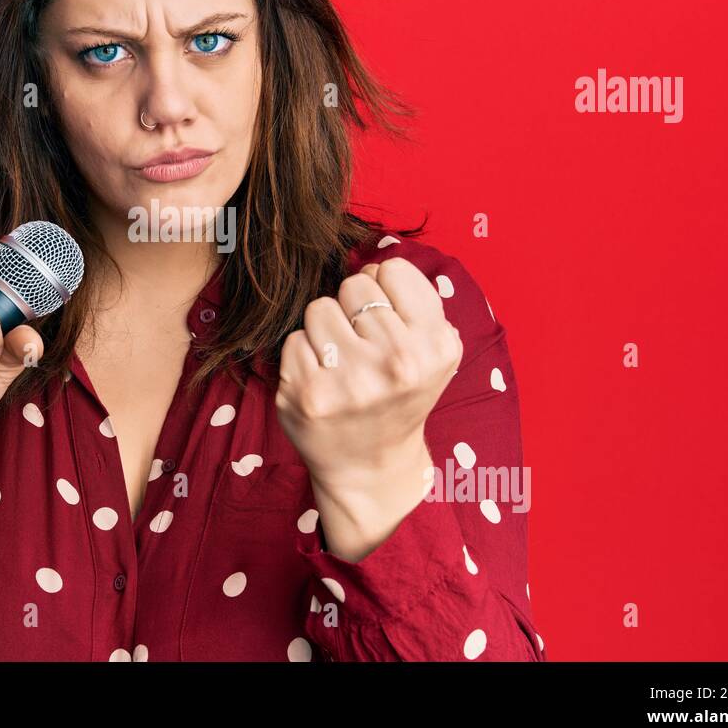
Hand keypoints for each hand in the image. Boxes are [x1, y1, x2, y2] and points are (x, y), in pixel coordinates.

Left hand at [275, 257, 462, 490]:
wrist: (371, 465)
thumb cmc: (399, 394)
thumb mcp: (433, 351)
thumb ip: (414, 301)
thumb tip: (375, 262)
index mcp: (434, 347)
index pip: (393, 271)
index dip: (383, 288)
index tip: (384, 317)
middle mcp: (397, 364)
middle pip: (354, 286)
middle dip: (353, 309)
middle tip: (361, 346)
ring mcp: (350, 381)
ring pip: (319, 308)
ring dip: (325, 330)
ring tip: (340, 362)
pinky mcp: (308, 395)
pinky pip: (293, 339)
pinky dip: (303, 355)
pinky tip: (321, 380)